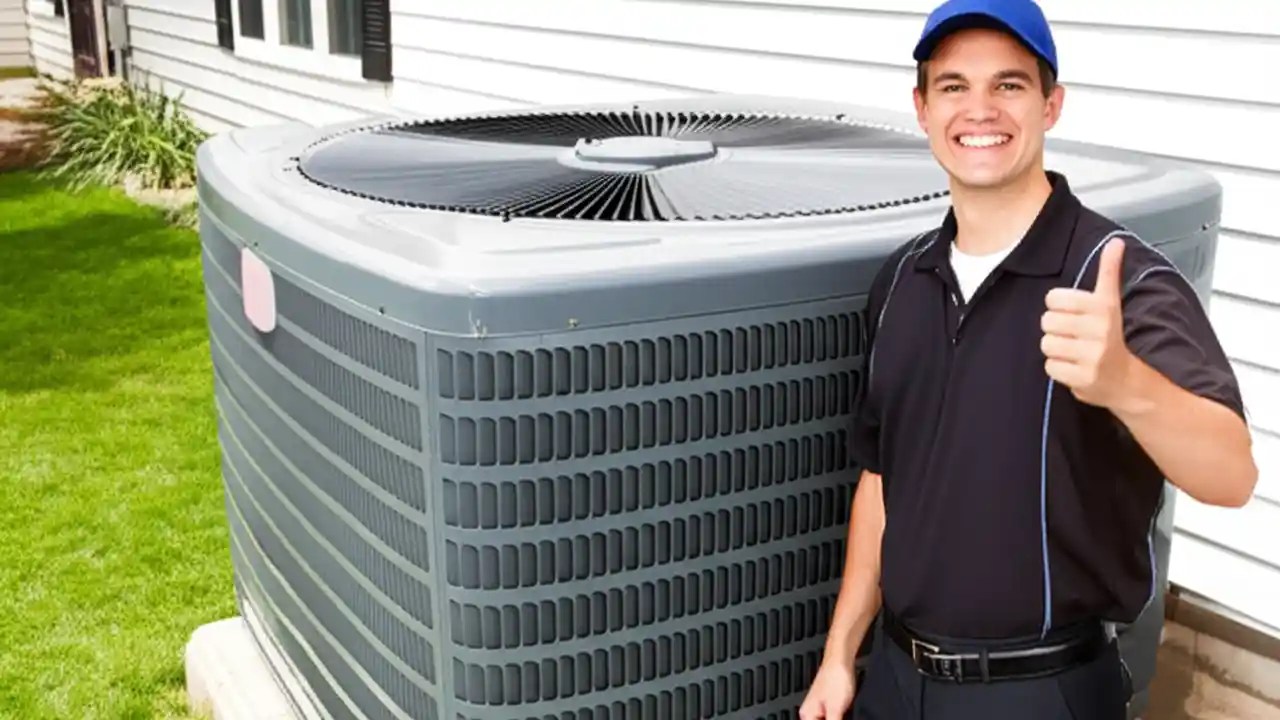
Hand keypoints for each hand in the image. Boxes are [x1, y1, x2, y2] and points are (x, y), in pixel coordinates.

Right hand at [798, 661, 855, 719]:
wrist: (842, 658)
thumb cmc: (836, 677)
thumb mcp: (835, 710)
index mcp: (807, 715)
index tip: (838, 719)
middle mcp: (811, 711)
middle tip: (841, 714)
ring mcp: (820, 706)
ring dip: (838, 719)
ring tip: (844, 711)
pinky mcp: (830, 702)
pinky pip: (834, 717)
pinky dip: (840, 717)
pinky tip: (847, 713)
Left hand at [1041, 238, 1136, 408]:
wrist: (1127, 381)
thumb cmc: (1111, 337)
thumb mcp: (1111, 302)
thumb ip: (1109, 272)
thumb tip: (1116, 241)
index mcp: (1104, 307)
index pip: (1054, 297)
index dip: (1057, 306)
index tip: (1072, 313)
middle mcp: (1099, 330)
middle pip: (1047, 321)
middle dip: (1055, 329)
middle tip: (1072, 336)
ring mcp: (1092, 355)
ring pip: (1046, 343)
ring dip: (1055, 349)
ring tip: (1073, 352)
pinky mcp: (1083, 378)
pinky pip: (1049, 366)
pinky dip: (1057, 368)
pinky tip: (1073, 367)